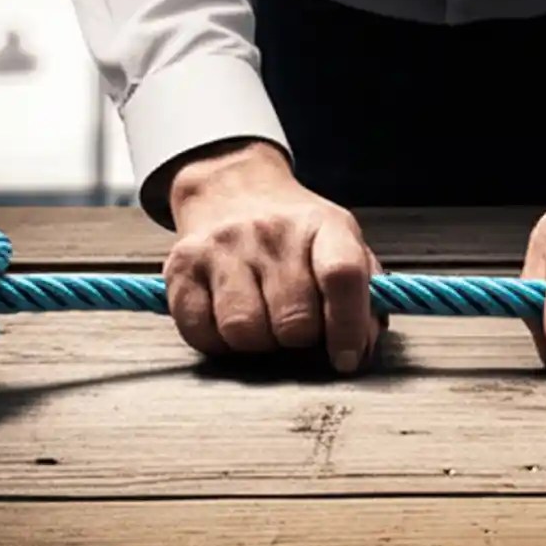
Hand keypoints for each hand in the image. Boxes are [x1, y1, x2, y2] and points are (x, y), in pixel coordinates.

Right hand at [162, 139, 381, 372]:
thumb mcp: (342, 244)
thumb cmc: (296, 233)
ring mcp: (222, 246)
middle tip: (298, 328)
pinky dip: (218, 342)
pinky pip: (201, 333)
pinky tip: (229, 321)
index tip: (346, 358)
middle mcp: (271, 231)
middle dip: (300, 340)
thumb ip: (363, 296)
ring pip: (245, 332)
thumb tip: (359, 349)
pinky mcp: (182, 266)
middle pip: (294, 320)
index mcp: (323, 226)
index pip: (343, 276)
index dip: (349, 327)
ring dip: (259, 343)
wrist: (232, 188)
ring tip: (264, 322)